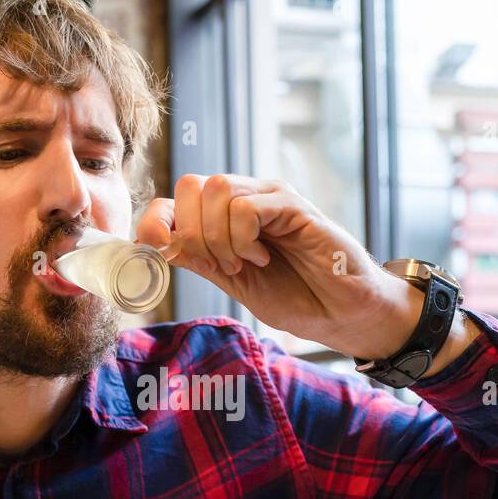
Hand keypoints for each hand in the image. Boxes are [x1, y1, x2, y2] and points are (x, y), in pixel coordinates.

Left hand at [134, 174, 420, 358]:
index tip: (160, 251)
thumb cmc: (297, 297)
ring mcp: (270, 198)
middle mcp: (247, 198)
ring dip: (220, 238)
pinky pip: (247, 207)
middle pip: (192, 185)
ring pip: (218, 191)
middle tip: (220, 266)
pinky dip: (243, 239)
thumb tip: (156, 243)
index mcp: (228, 215)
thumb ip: (200, 260)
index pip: (178, 197)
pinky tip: (262, 257)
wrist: (341, 313)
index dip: (157, 219)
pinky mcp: (293, 205)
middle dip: (193, 232)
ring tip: (244, 264)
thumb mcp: (234, 282)